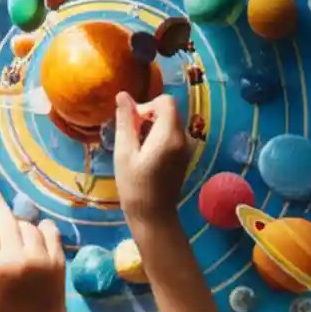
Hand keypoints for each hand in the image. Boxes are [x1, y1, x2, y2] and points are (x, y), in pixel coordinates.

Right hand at [113, 93, 189, 225]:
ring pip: (170, 122)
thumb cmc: (134, 186)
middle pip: (169, 111)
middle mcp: (184, 138)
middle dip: (149, 116)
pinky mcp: (185, 156)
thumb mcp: (124, 152)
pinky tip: (147, 157)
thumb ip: (126, 121)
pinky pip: (173, 135)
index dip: (147, 105)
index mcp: (170, 135)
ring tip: (138, 149)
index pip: (165, 101)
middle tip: (132, 138)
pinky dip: (160, 137)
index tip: (133, 123)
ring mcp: (187, 148)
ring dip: (153, 127)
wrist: (153, 216)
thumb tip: (123, 95)